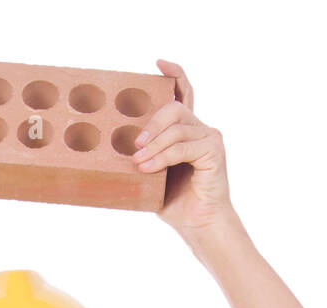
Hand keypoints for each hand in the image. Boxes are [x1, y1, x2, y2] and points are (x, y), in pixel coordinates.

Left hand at [133, 59, 233, 236]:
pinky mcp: (214, 150)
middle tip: (134, 143)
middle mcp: (200, 129)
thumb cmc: (174, 203)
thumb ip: (141, 157)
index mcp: (186, 131)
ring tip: (138, 162)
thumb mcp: (150, 175)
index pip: (183, 94)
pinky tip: (149, 167)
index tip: (158, 63)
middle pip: (175, 108)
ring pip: (177, 129)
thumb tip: (111, 153)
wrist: (198, 225)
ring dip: (154, 145)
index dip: (174, 75)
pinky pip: (183, 147)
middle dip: (151, 123)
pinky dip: (163, 157)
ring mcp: (209, 138)